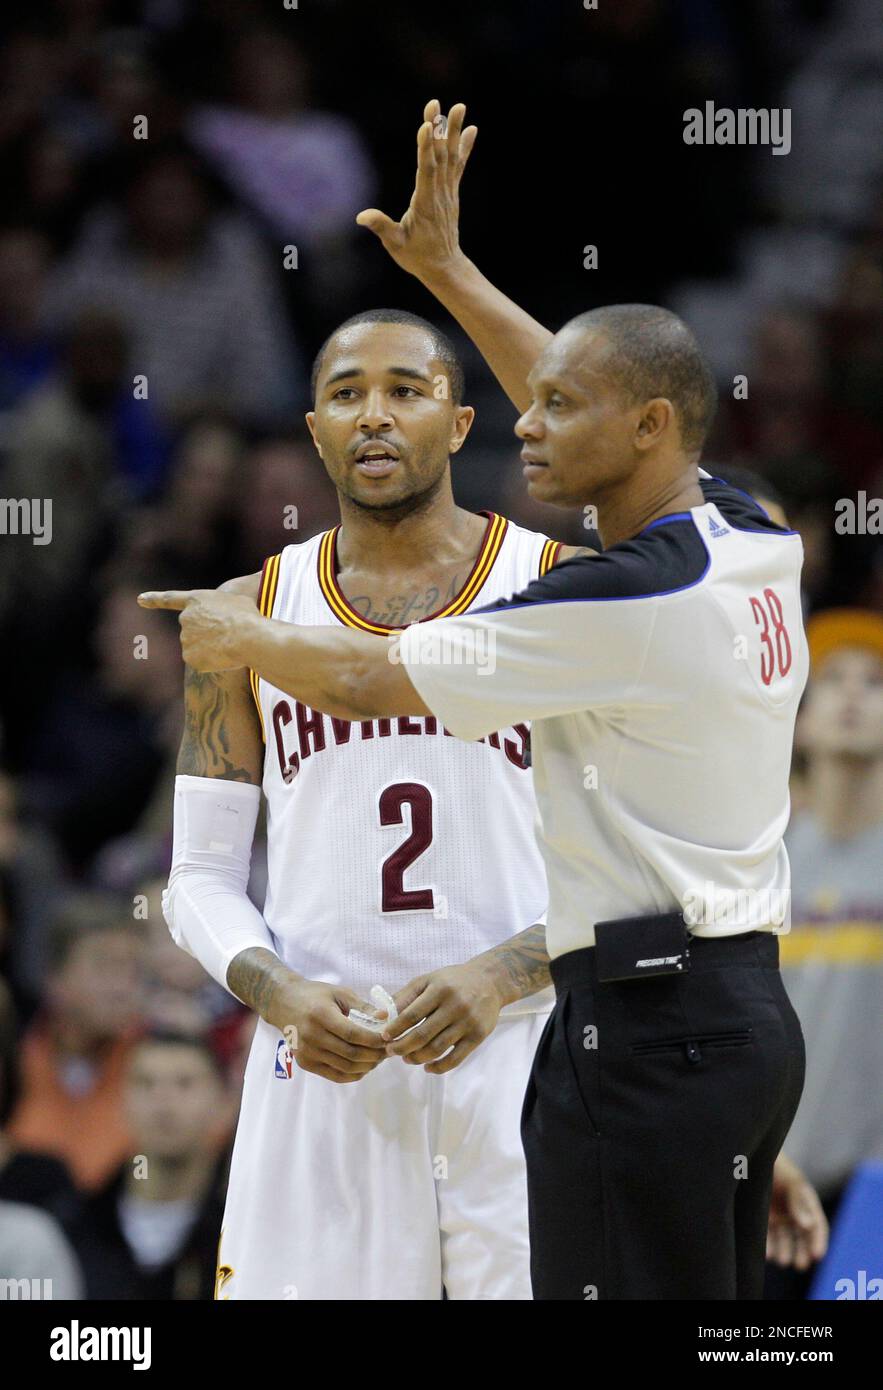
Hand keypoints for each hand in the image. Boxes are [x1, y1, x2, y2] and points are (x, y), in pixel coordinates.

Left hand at [137, 589, 257, 670]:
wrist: (246, 636)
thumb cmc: (247, 616)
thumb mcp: (237, 601)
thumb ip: (223, 608)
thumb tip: (225, 619)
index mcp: (195, 600)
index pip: (170, 599)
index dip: (154, 599)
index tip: (140, 600)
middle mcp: (185, 619)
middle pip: (192, 629)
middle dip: (204, 634)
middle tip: (226, 635)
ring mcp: (186, 640)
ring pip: (196, 647)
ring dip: (209, 648)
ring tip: (229, 645)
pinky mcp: (190, 658)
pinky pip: (201, 662)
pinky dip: (211, 662)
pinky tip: (225, 657)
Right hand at [266, 975, 388, 1084]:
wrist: (284, 1003)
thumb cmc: (315, 995)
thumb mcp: (339, 993)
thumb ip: (362, 1006)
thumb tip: (385, 1017)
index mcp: (321, 1015)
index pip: (352, 1034)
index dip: (373, 1040)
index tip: (389, 1038)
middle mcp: (311, 1036)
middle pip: (350, 1053)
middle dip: (374, 1055)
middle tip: (388, 1050)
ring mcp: (306, 1052)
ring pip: (345, 1067)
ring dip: (367, 1066)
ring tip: (379, 1058)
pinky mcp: (305, 1063)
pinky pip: (334, 1075)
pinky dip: (353, 1074)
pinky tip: (364, 1067)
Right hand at [356, 98, 476, 282]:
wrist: (444, 267)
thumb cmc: (416, 256)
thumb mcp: (395, 245)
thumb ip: (382, 227)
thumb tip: (361, 216)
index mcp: (424, 204)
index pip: (426, 171)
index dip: (426, 149)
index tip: (426, 126)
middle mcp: (439, 194)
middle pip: (438, 157)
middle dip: (438, 129)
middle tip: (436, 103)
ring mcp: (448, 192)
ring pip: (451, 157)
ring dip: (454, 131)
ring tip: (459, 106)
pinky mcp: (451, 193)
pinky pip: (459, 166)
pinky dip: (465, 148)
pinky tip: (471, 130)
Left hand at [382, 958, 505, 1073]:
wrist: (489, 981)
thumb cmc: (452, 981)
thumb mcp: (427, 980)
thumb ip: (404, 997)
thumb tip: (379, 1016)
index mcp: (439, 990)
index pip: (412, 1014)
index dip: (395, 1029)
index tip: (384, 1037)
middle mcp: (454, 1006)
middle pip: (423, 1035)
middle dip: (402, 1047)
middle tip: (391, 1052)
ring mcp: (467, 1022)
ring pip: (437, 1049)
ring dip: (417, 1058)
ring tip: (407, 1059)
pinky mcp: (478, 1036)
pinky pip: (456, 1059)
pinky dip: (439, 1067)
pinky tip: (427, 1067)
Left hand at [766, 1152, 828, 1269]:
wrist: (752, 1156)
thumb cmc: (776, 1166)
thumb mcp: (791, 1181)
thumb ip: (799, 1202)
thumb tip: (808, 1225)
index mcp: (806, 1202)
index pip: (818, 1225)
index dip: (818, 1241)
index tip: (817, 1254)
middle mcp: (794, 1211)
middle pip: (802, 1237)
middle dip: (803, 1251)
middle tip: (801, 1264)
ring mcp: (778, 1215)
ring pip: (785, 1239)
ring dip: (786, 1252)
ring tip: (783, 1260)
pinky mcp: (762, 1218)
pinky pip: (768, 1236)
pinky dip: (769, 1246)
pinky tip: (768, 1254)